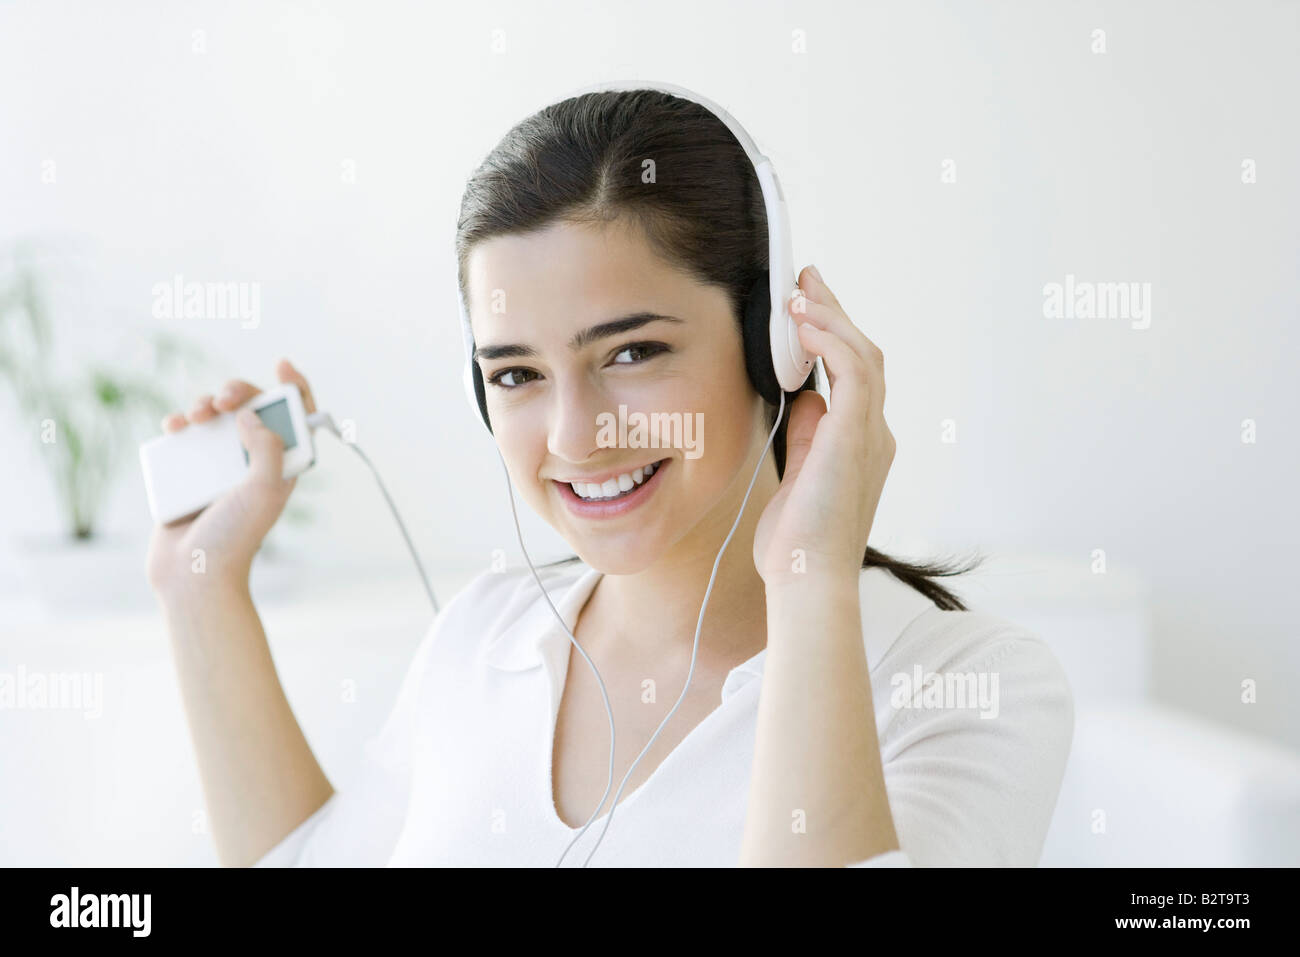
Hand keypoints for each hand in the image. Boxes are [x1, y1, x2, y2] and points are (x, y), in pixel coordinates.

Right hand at [145, 358, 317, 598]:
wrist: (191, 574)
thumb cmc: (235, 537)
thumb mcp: (265, 489)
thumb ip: (267, 448)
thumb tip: (251, 415)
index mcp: (284, 464)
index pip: (298, 418)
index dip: (295, 388)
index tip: (282, 366)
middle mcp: (255, 460)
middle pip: (253, 408)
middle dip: (239, 392)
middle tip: (225, 400)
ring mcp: (221, 464)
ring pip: (218, 417)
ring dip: (206, 403)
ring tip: (196, 415)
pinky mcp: (189, 470)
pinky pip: (188, 435)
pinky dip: (181, 422)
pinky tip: (176, 425)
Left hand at [752, 266, 894, 589]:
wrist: (806, 580)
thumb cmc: (797, 545)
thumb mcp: (797, 478)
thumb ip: (806, 437)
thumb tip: (806, 398)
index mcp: (860, 446)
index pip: (853, 377)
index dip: (832, 338)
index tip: (805, 310)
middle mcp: (874, 436)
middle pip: (864, 356)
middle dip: (834, 314)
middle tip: (806, 281)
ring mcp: (870, 435)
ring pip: (863, 356)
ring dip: (831, 317)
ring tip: (801, 291)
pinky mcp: (855, 436)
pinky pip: (852, 372)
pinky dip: (832, 340)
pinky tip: (806, 322)